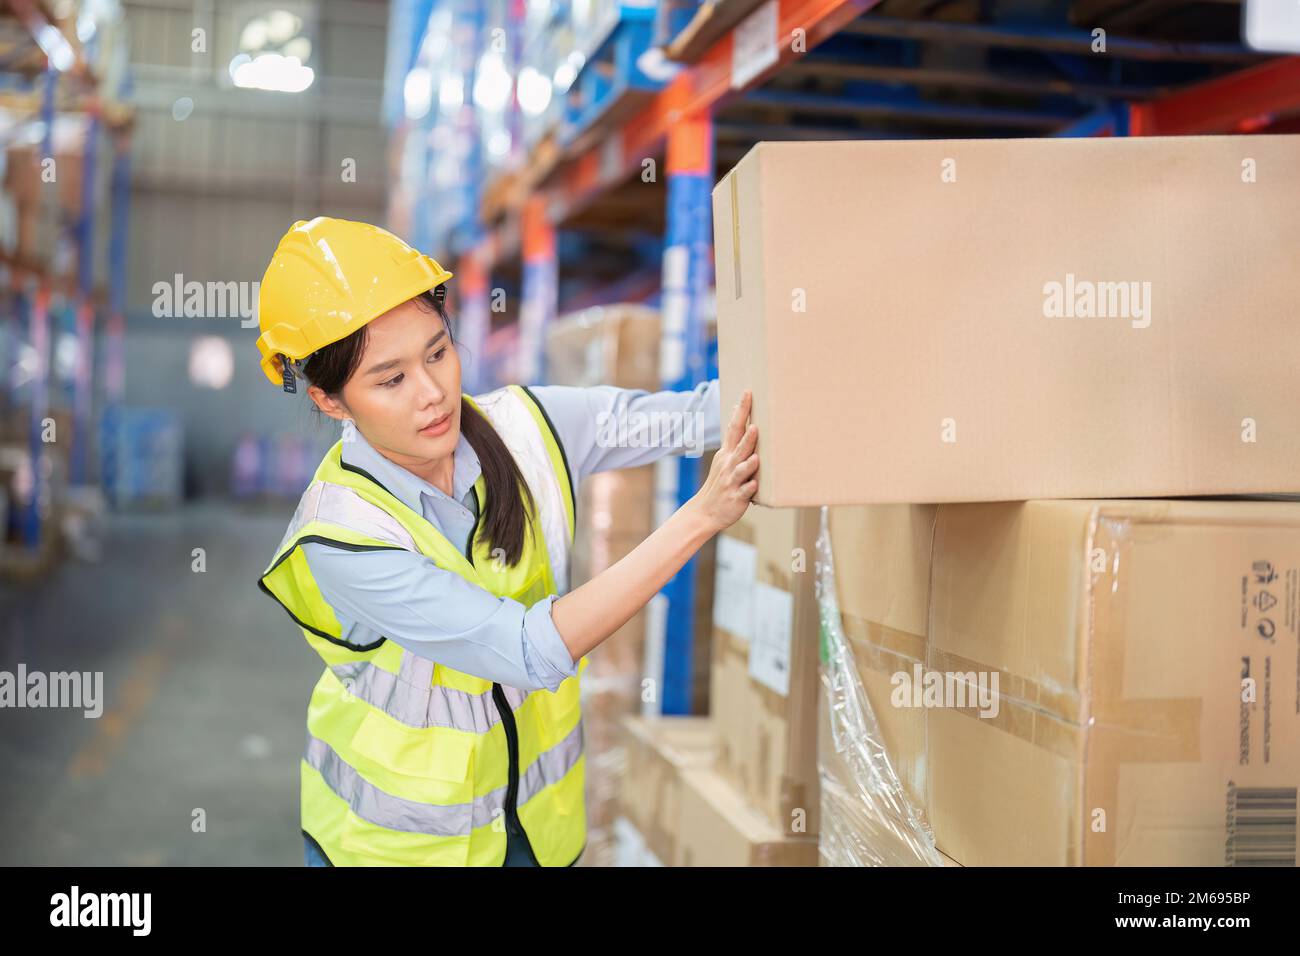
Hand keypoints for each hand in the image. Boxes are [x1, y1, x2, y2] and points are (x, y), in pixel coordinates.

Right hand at [690, 389, 757, 533]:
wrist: (705, 512)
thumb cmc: (721, 483)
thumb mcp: (725, 460)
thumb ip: (735, 443)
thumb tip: (743, 422)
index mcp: (727, 453)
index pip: (734, 427)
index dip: (741, 411)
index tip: (748, 393)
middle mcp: (729, 465)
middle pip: (739, 446)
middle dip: (747, 435)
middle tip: (756, 422)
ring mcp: (732, 481)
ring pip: (742, 469)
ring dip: (748, 462)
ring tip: (756, 455)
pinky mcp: (736, 498)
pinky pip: (744, 492)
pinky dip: (749, 488)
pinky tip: (754, 485)